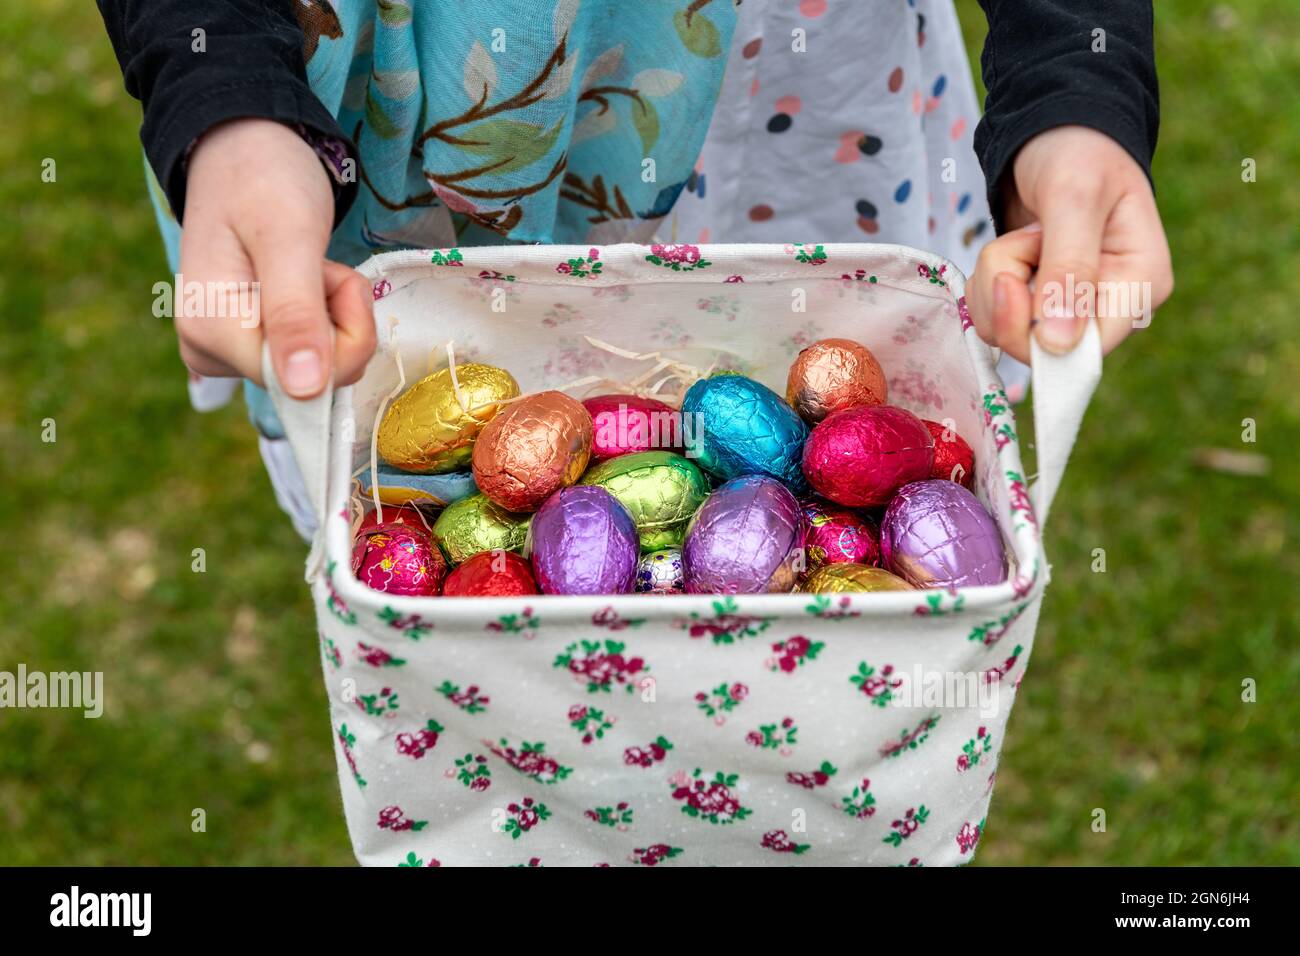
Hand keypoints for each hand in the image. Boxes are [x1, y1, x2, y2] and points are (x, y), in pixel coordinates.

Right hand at [176, 118, 374, 397]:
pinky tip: (304, 276)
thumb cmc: (263, 179)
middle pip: (316, 379)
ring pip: (321, 367)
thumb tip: (303, 392)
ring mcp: (228, 352)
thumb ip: (296, 313)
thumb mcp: (288, 238)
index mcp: (210, 333)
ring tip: (310, 263)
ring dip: (337, 314)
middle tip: (322, 265)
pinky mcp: (249, 344)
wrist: (245, 148)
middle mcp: (210, 353)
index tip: (332, 275)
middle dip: (342, 320)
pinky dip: (327, 315)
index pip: (307, 382)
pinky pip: (313, 353)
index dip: (344, 334)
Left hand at [967, 125, 1173, 360]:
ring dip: (994, 284)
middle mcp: (1111, 304)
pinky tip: (1009, 250)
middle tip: (1017, 245)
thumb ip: (1068, 269)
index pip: (1089, 348)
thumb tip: (1058, 343)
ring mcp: (1072, 306)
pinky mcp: (1039, 303)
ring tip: (1020, 238)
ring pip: (1009, 332)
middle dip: (1009, 296)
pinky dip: (986, 286)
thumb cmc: (1078, 152)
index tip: (1012, 282)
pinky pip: (996, 319)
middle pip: (1041, 347)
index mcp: (1142, 283)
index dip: (1038, 331)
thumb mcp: (1073, 199)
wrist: (1054, 131)